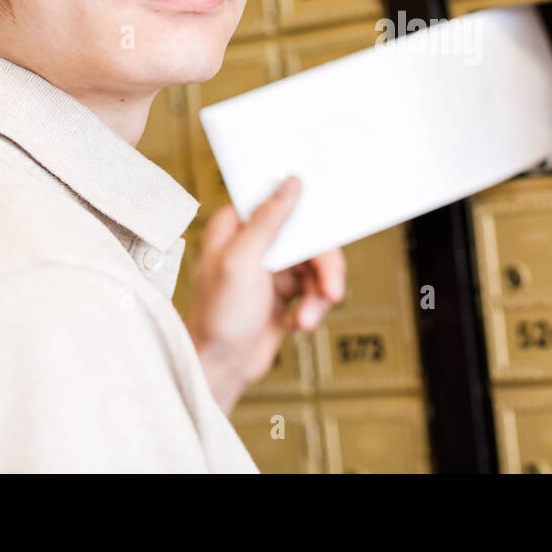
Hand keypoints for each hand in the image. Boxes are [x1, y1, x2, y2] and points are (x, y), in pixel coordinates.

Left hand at [184, 176, 344, 411]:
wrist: (220, 369)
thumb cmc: (218, 316)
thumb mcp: (242, 262)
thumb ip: (268, 221)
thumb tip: (291, 182)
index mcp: (238, 226)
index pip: (282, 202)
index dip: (309, 209)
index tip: (331, 220)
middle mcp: (256, 243)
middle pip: (309, 237)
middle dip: (324, 267)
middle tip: (332, 290)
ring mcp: (271, 268)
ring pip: (316, 266)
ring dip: (318, 294)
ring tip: (308, 319)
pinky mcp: (284, 293)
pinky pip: (315, 290)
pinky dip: (313, 307)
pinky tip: (299, 324)